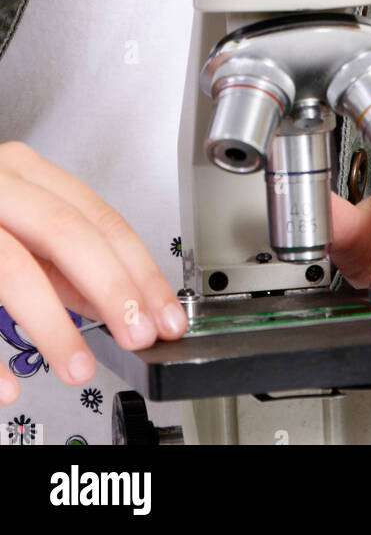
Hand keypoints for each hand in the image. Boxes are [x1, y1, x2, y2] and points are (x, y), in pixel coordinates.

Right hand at [0, 141, 188, 407]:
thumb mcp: (17, 221)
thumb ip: (60, 254)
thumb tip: (114, 294)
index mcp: (23, 172)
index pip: (99, 217)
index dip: (138, 267)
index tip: (166, 312)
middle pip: (66, 232)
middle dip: (112, 288)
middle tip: (139, 334)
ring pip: (14, 268)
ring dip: (52, 326)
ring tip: (77, 369)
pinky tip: (6, 386)